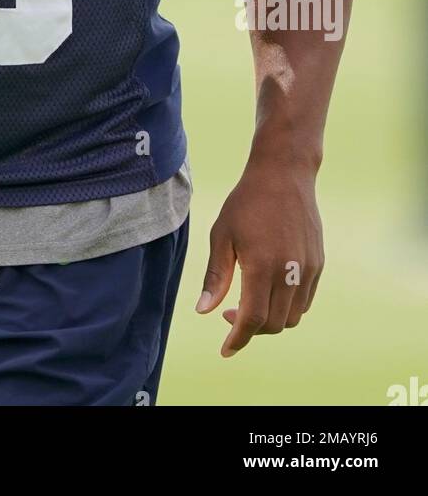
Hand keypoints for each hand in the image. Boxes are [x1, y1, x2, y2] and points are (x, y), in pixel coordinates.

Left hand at [195, 157, 323, 356]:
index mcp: (262, 265)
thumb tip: (204, 311)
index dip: (238, 339)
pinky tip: (269, 291)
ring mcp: (308, 268)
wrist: (284, 173)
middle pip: (273, 324)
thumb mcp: (222, 235)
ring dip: (270, 320)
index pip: (252, 319)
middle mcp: (290, 271)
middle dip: (250, 330)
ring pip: (292, 317)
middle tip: (229, 314)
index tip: (225, 349)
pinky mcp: (318, 263)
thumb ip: (215, 276)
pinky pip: (305, 301)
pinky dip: (287, 307)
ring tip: (249, 301)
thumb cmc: (246, 202)